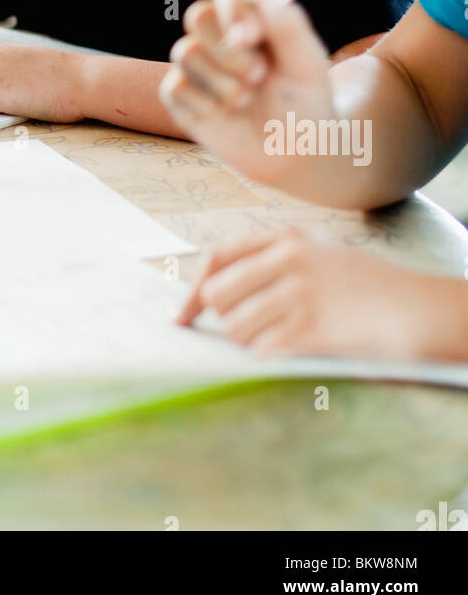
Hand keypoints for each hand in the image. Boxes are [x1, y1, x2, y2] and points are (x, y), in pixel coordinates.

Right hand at [159, 0, 333, 178]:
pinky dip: (203, 102)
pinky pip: (174, 86)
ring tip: (247, 99)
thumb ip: (286, 23)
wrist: (294, 155)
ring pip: (185, 51)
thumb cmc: (305, 103)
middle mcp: (220, 37)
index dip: (234, 6)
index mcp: (252, 20)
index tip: (252, 36)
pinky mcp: (181, 97)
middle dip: (230, 50)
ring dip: (221, 80)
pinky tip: (224, 114)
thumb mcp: (307, 64)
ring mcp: (198, 67)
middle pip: (198, 14)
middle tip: (260, 75)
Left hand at [177, 227, 443, 360]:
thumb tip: (215, 289)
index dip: (194, 290)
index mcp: (286, 238)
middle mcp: (288, 261)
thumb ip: (272, 261)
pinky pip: (261, 350)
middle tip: (245, 328)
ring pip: (236, 327)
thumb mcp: (319, 252)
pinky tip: (289, 349)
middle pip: (219, 295)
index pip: (217, 258)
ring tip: (277, 337)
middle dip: (223, 319)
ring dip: (247, 341)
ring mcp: (299, 294)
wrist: (413, 307)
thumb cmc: (364, 284)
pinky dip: (266, 356)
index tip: (182, 316)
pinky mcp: (311, 328)